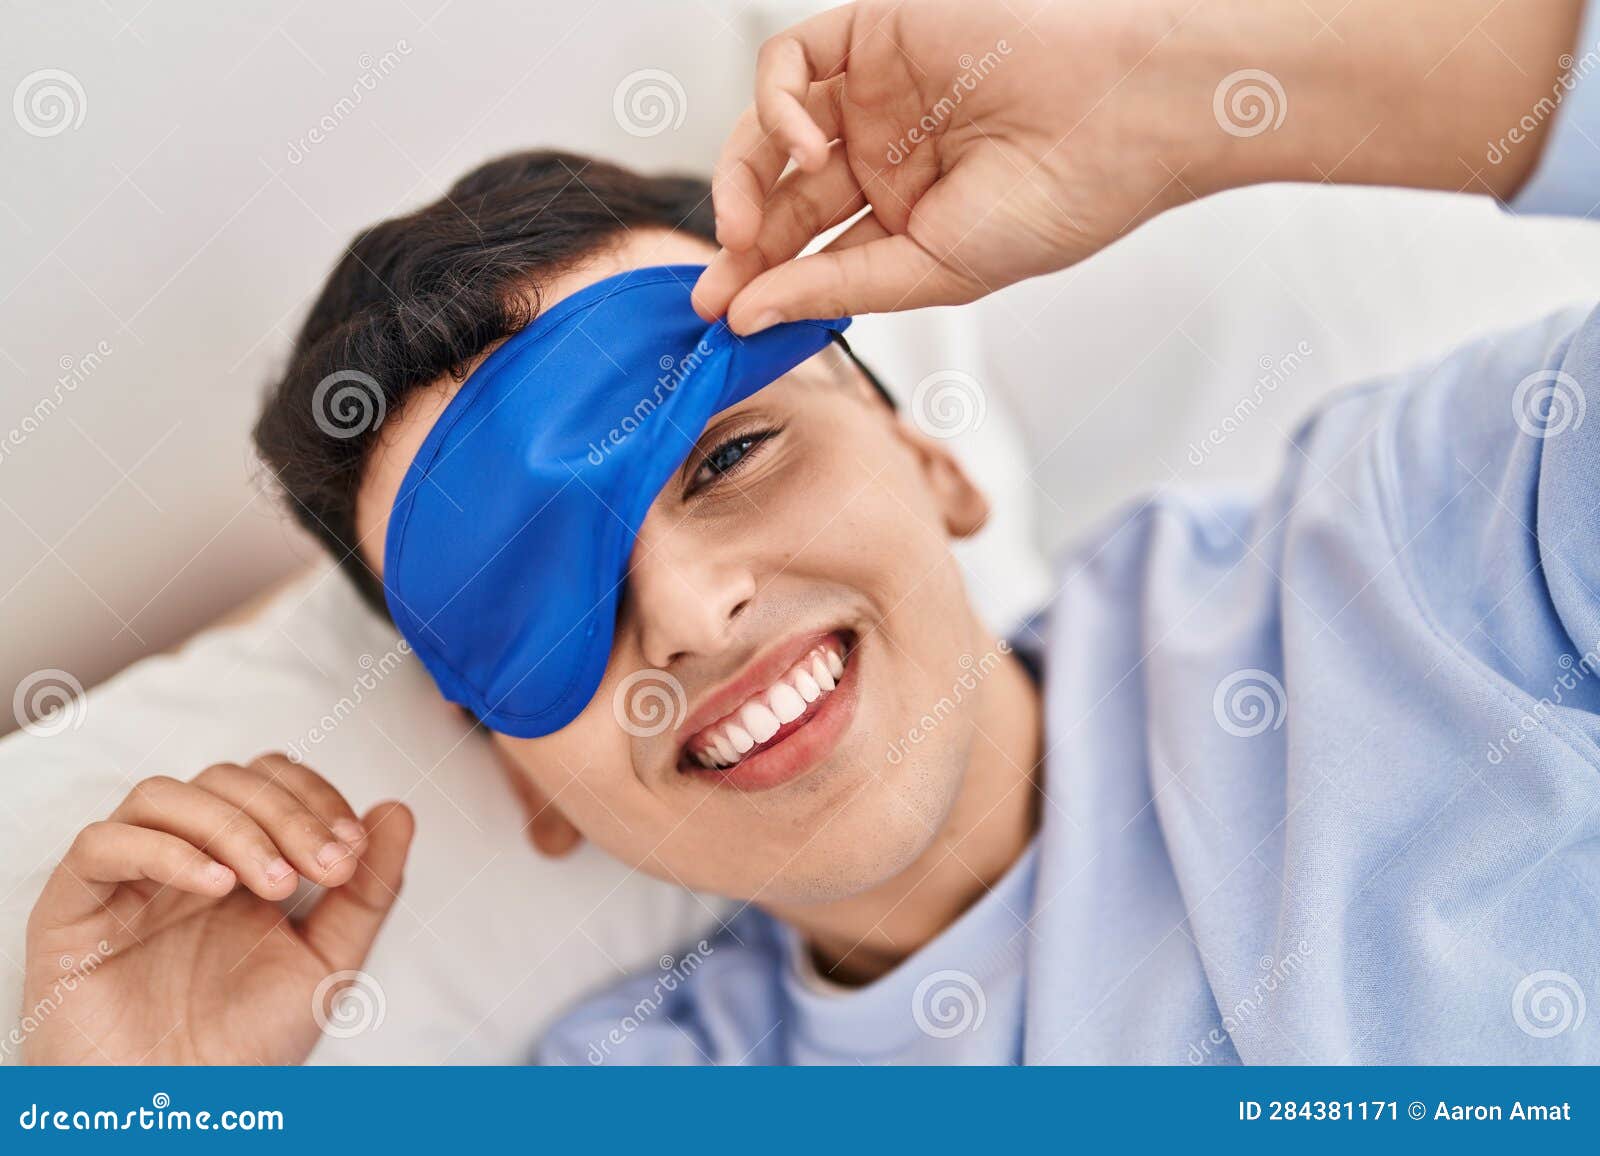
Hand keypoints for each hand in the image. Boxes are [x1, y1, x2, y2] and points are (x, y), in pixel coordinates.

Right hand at [20, 755, 412, 1064]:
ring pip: (162, 796)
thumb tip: (397, 810)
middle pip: (226, 779)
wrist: (185, 1115)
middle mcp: (182, 861)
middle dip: (288, 812)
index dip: (316, 797)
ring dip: (234, 825)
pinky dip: (163, 849)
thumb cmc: (248, 1048)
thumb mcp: (329, 962)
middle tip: (325, 867)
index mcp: (240, 862)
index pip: (271, 780)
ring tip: (275, 883)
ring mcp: (125, 882)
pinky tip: (216, 885)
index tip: (353, 850)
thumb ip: (368, 890)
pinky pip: (101, 845)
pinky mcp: (72, 912)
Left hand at [694, 0, 1581, 332]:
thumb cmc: (1057, 199)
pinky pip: (792, 64)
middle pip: (778, 197)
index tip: (723, 318)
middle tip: (719, 279)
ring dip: (743, 177)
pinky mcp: (874, 34)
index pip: (806, 253)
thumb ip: (835, 288)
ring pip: (770, 130)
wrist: (1127, 117)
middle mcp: (879, 157)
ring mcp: (873, 95)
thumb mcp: (931, 269)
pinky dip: (777, 105)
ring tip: (748, 224)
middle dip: (740, 240)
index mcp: (899, 219)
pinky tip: (804, 147)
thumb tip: (748, 315)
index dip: (759, 282)